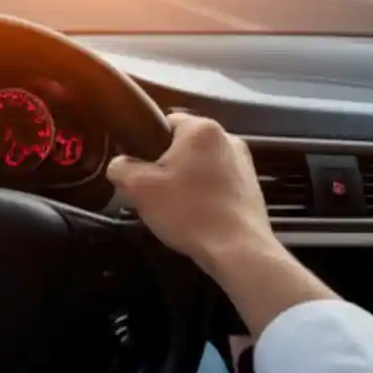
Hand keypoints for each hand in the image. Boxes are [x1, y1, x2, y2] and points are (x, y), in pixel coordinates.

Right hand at [107, 114, 335, 336]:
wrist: (238, 250)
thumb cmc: (188, 212)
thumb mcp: (139, 189)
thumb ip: (120, 168)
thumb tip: (120, 165)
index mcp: (202, 128)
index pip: (165, 122)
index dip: (147, 144)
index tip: (141, 170)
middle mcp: (228, 138)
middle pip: (184, 146)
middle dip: (168, 166)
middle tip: (155, 192)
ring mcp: (245, 163)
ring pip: (202, 166)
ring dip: (188, 181)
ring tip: (177, 208)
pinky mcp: (252, 187)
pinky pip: (219, 183)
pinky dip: (206, 195)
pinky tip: (198, 216)